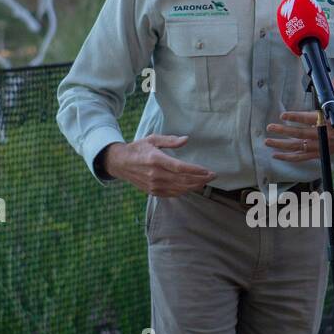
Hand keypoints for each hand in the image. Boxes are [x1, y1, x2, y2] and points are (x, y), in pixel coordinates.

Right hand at [100, 135, 216, 195]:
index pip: (180, 168)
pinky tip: (192, 187)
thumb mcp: (152, 139)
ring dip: (195, 186)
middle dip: (201, 179)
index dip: (196, 171)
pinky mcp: (153, 191)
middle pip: (183, 180)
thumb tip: (186, 139)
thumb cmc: (138, 149)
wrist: (120, 163)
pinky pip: (172, 193)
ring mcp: (154, 185)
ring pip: (180, 189)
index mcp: (156, 159)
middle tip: (213, 176)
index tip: (208, 171)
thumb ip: (170, 140)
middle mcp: (155, 174)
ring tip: (205, 182)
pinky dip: (184, 191)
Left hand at [265, 75, 333, 161]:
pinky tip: (276, 154)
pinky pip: (300, 157)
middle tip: (270, 127)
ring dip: (281, 145)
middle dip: (283, 131)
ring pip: (297, 147)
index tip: (283, 115)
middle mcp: (322, 136)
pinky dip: (288, 157)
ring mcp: (319, 147)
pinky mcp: (318, 154)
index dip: (296, 117)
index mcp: (327, 122)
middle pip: (300, 134)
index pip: (309, 119)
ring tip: (268, 141)